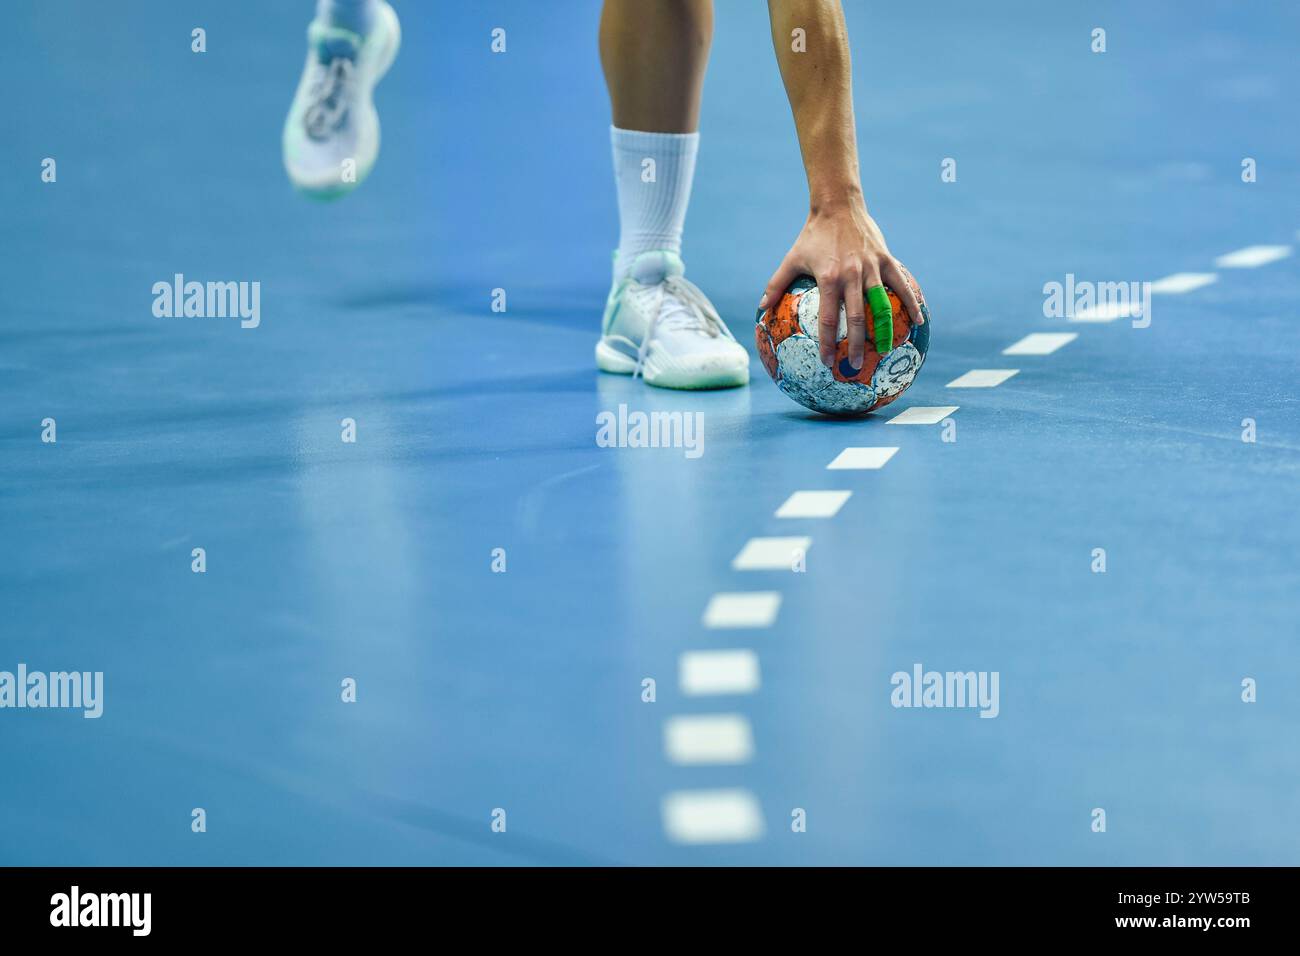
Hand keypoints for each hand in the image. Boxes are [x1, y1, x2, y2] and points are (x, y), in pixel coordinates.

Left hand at [760, 200, 922, 370]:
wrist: (838, 205)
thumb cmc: (812, 235)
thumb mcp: (791, 259)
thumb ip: (775, 284)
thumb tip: (760, 307)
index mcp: (828, 278)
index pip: (829, 318)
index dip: (828, 342)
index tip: (827, 362)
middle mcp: (851, 275)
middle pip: (857, 318)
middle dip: (857, 345)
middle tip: (856, 366)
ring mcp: (871, 268)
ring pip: (882, 305)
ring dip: (886, 330)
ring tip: (887, 350)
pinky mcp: (886, 260)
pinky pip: (901, 285)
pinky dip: (912, 304)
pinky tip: (918, 322)